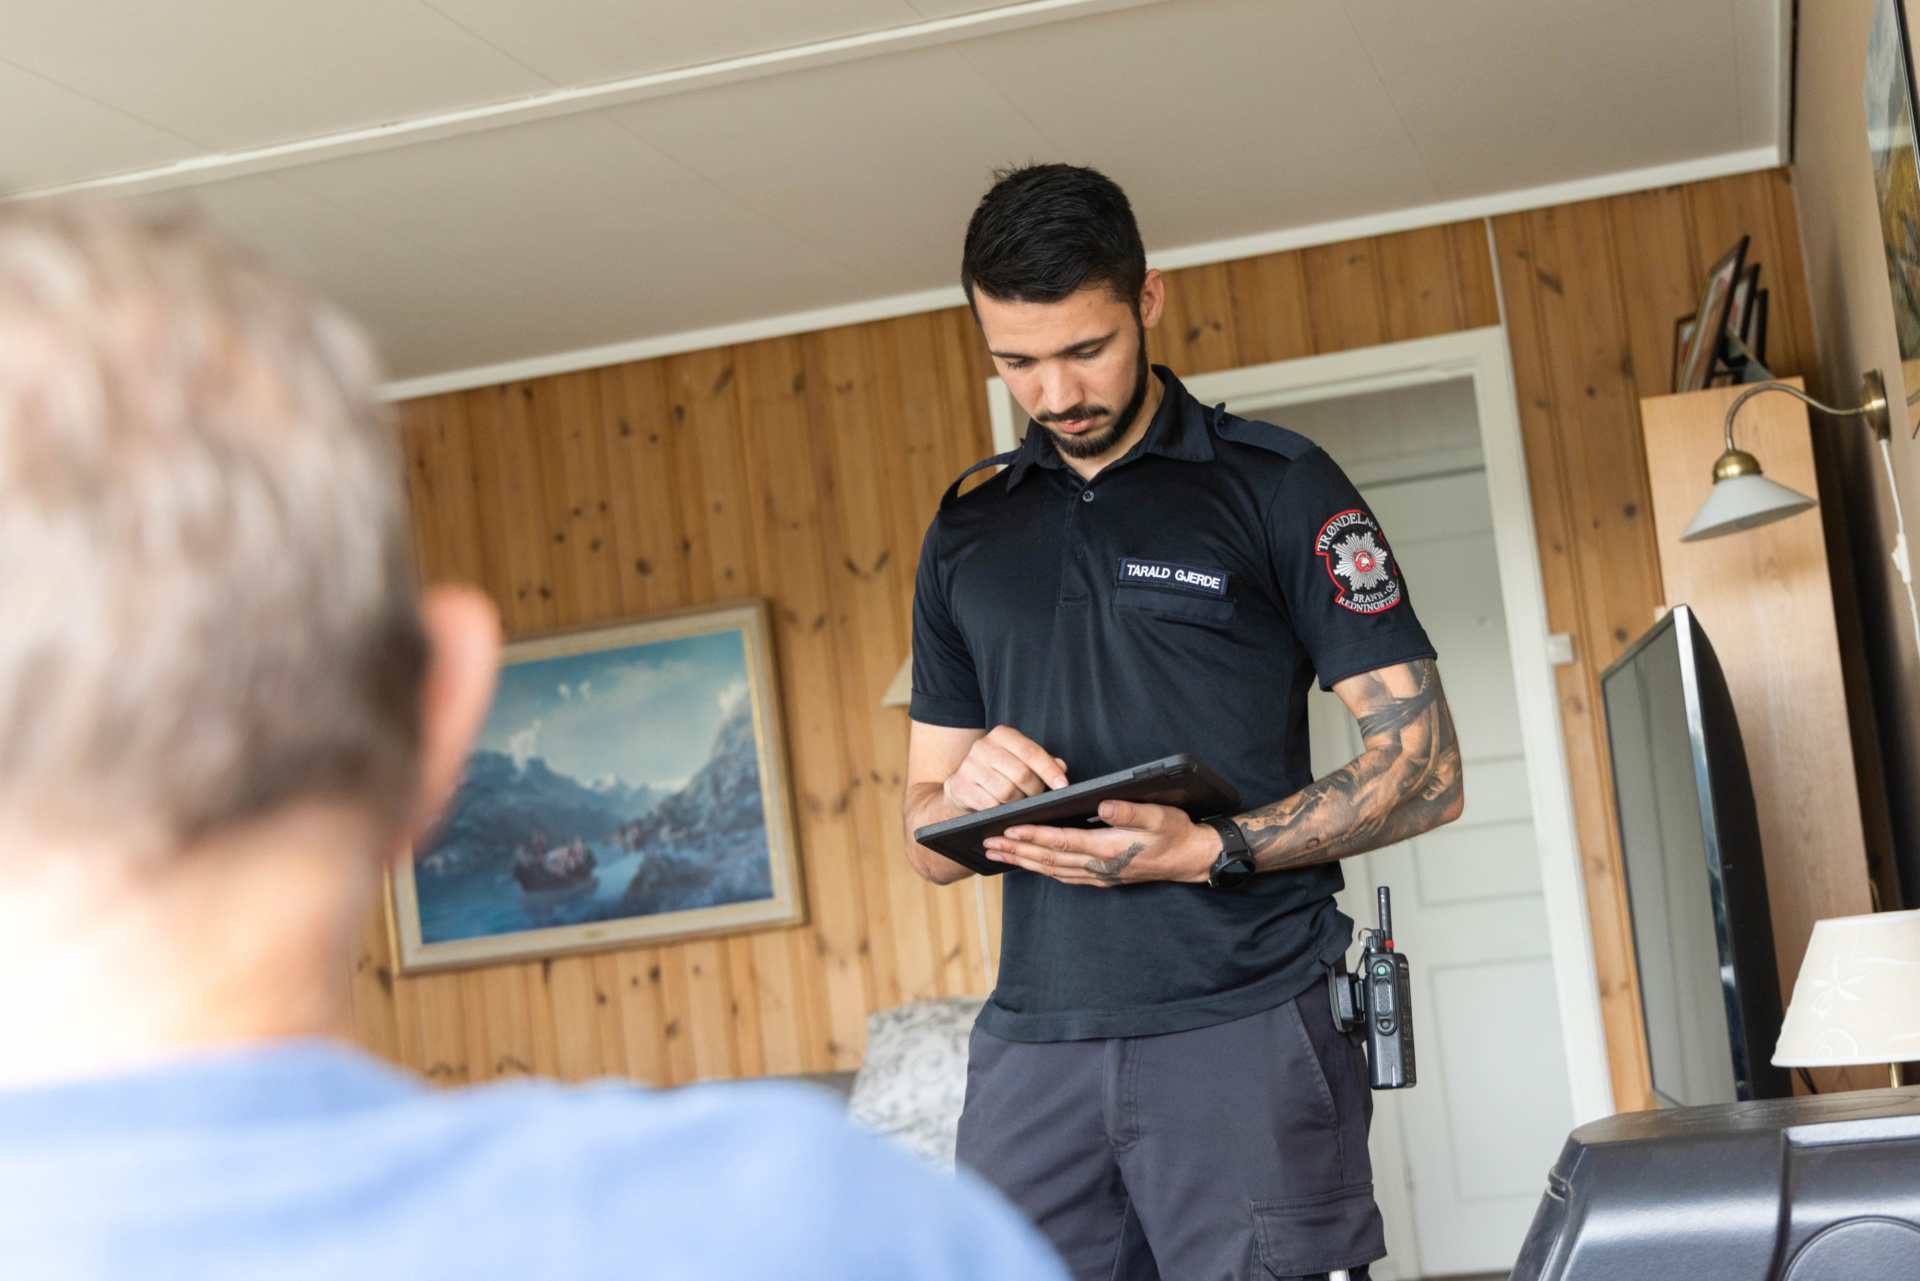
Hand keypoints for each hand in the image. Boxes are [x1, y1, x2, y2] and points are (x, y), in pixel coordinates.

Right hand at [942, 726, 1069, 811]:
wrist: (961, 787)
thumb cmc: (997, 772)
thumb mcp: (1019, 761)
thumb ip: (1042, 762)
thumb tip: (1061, 767)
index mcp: (1002, 735)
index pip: (1031, 752)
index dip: (1050, 770)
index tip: (1063, 786)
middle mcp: (984, 746)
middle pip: (1022, 774)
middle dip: (1034, 790)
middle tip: (1034, 797)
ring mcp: (970, 766)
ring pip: (1008, 792)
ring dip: (1018, 802)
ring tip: (1017, 801)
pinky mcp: (961, 786)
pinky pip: (991, 804)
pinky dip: (1001, 810)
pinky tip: (1002, 808)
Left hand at [984, 800, 1222, 887]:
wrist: (1190, 859)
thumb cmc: (1174, 832)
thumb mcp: (1158, 815)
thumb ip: (1130, 810)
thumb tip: (1104, 804)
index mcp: (1109, 849)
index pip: (1062, 841)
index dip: (1034, 835)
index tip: (1009, 828)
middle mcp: (1100, 867)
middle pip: (1049, 859)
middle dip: (1017, 850)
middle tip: (988, 842)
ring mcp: (1100, 876)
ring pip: (1052, 870)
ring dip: (1023, 861)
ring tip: (998, 853)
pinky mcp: (1103, 879)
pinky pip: (1064, 877)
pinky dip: (1043, 870)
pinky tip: (1030, 863)